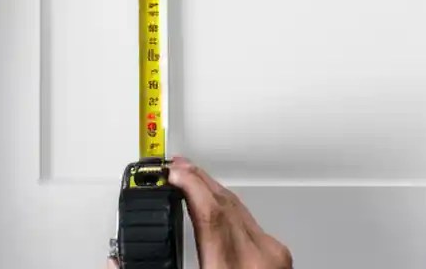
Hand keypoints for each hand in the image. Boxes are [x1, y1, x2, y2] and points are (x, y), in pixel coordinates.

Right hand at [171, 158, 291, 268]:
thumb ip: (183, 258)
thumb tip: (145, 246)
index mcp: (230, 267)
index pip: (211, 214)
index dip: (192, 185)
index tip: (174, 172)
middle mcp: (257, 257)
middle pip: (226, 204)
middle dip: (199, 179)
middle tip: (178, 165)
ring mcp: (273, 253)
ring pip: (240, 209)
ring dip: (214, 190)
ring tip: (193, 178)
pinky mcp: (279, 254)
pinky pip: (252, 221)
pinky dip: (231, 207)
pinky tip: (220, 203)